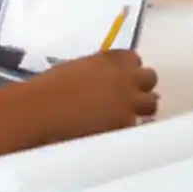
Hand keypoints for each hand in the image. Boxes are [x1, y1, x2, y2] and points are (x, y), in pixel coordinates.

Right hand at [29, 50, 158, 140]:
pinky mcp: (125, 127)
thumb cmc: (49, 87)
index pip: (134, 60)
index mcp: (112, 60)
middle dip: (141, 87)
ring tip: (125, 115)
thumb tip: (106, 81)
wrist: (40, 112)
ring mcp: (129, 103)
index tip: (121, 78)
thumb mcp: (78, 68)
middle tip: (127, 98)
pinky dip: (130, 128)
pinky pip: (138, 126)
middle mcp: (126, 78)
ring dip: (141, 107)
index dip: (128, 70)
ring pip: (152, 103)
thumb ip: (99, 71)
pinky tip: (116, 132)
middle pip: (150, 78)